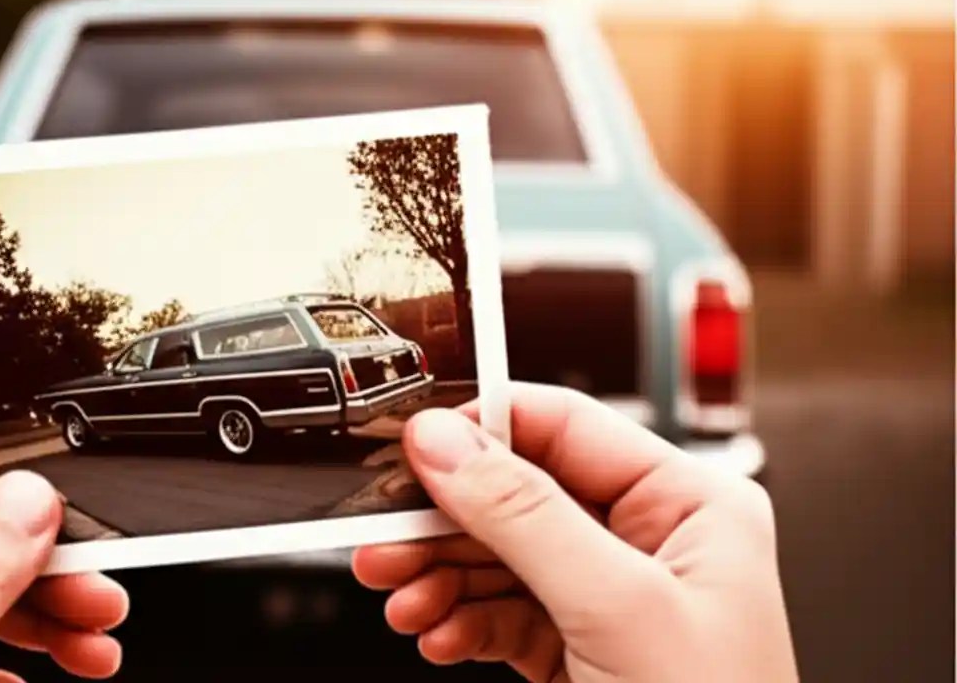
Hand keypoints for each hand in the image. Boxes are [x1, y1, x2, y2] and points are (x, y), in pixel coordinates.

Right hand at [352, 384, 798, 682]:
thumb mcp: (618, 608)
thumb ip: (525, 517)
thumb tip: (448, 443)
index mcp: (690, 504)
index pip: (567, 428)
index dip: (483, 431)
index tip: (411, 446)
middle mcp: (651, 542)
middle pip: (517, 497)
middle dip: (444, 525)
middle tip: (385, 540)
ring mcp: (612, 598)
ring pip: (499, 559)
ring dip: (441, 579)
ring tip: (403, 598)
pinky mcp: (579, 649)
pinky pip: (501, 613)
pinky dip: (460, 623)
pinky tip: (438, 634)